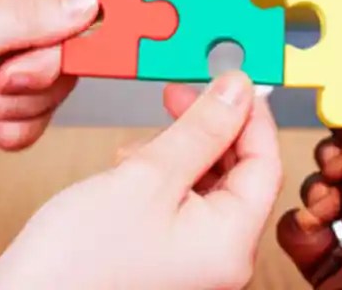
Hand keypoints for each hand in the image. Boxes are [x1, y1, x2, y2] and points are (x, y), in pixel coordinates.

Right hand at [0, 72, 281, 289]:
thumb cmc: (76, 264)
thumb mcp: (146, 177)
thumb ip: (199, 131)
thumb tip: (237, 92)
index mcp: (231, 244)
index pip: (265, 164)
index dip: (251, 115)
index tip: (229, 78)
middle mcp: (220, 258)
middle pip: (237, 174)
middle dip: (209, 131)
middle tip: (177, 93)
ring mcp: (192, 262)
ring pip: (205, 187)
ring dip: (179, 153)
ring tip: (138, 146)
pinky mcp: (164, 259)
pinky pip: (179, 207)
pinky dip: (159, 179)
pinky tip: (127, 170)